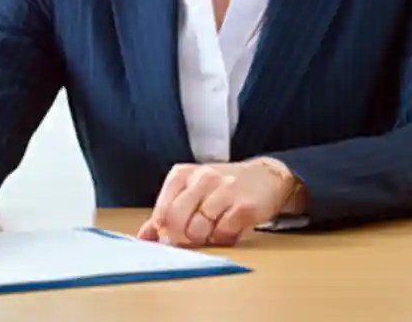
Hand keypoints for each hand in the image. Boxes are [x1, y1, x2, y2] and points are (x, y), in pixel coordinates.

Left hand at [137, 159, 299, 247]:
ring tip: (214, 227)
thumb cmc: (222, 188)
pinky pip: (223, 233)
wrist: (266, 176)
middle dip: (183, 235)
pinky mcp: (244, 206)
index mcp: (183, 174)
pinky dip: (224, 237)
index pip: (162, 209)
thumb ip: (167, 213)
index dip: (164, 230)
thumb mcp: (191, 192)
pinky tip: (229, 227)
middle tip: (194, 234)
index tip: (170, 235)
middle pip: (177, 220)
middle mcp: (202, 177)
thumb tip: (144, 237)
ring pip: (199, 229)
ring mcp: (224, 190)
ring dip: (205, 237)